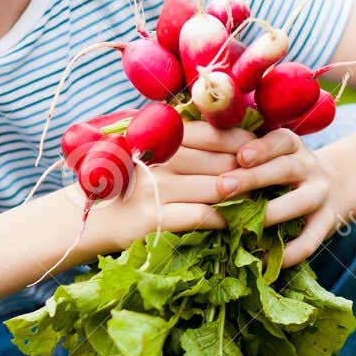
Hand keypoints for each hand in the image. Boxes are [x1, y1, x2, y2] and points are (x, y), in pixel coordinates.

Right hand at [89, 120, 254, 249]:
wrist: (89, 218)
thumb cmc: (130, 185)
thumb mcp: (151, 156)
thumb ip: (184, 146)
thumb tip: (236, 141)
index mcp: (157, 138)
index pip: (210, 134)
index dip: (240, 141)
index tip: (257, 151)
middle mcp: (156, 160)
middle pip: (218, 161)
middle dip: (246, 171)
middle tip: (266, 178)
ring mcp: (153, 189)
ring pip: (214, 187)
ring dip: (240, 195)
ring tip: (255, 199)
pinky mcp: (152, 218)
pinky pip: (200, 215)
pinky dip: (222, 218)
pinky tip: (230, 221)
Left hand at [212, 127, 337, 264]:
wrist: (337, 185)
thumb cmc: (284, 170)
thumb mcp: (272, 153)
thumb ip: (243, 153)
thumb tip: (196, 153)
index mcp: (293, 146)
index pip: (280, 140)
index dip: (261, 148)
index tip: (239, 156)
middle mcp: (310, 167)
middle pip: (285, 168)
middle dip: (254, 178)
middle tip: (223, 187)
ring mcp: (321, 195)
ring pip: (299, 202)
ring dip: (270, 214)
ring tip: (241, 226)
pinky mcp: (327, 224)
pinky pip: (308, 241)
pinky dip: (285, 254)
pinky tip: (259, 260)